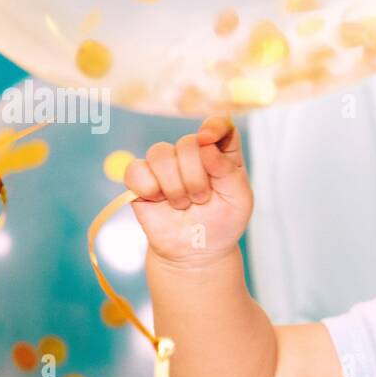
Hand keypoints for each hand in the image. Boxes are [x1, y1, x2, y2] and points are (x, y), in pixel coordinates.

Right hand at [124, 115, 252, 267]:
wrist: (197, 252)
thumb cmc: (222, 223)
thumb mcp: (239, 199)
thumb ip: (227, 171)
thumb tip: (205, 146)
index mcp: (221, 153)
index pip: (220, 124)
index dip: (213, 126)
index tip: (207, 139)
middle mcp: (193, 153)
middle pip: (188, 143)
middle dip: (196, 178)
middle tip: (201, 200)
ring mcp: (166, 165)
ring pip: (160, 153)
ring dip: (174, 186)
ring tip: (182, 204)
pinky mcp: (141, 179)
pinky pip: (136, 170)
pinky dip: (148, 187)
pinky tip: (158, 201)